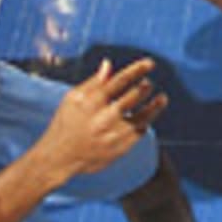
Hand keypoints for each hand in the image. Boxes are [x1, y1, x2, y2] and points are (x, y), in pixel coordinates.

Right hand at [40, 59, 166, 180]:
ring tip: (162, 98)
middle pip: (133, 97)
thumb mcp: (73, 98)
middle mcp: (103, 118)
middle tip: (148, 84)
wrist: (59, 158)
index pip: (120, 80)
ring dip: (155, 106)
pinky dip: (145, 123)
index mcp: (92, 102)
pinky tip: (148, 117)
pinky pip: (138, 133)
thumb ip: (93, 82)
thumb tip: (108, 63)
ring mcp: (112, 135)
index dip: (137, 70)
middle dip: (144, 87)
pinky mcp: (118, 150)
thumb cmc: (66, 122)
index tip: (150, 63)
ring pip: (142, 117)